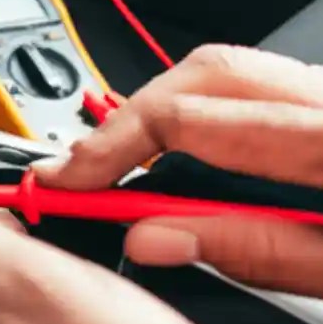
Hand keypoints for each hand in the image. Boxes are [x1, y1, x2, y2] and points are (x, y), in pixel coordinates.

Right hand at [36, 45, 322, 298]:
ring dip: (164, 108)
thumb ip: (258, 252)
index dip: (109, 149)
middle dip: (126, 119)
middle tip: (79, 169)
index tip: (63, 181)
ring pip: (228, 70)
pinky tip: (190, 154)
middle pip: (202, 73)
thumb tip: (155, 238)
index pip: (190, 121)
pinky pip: (259, 85)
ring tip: (124, 163)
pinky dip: (207, 111)